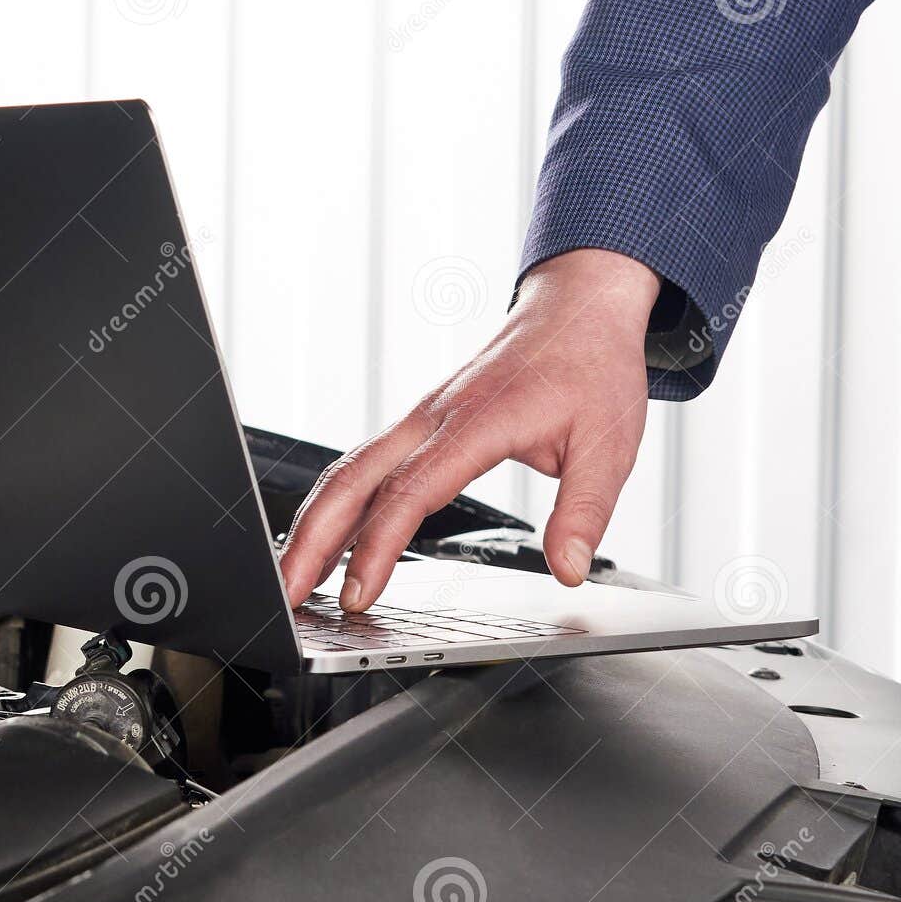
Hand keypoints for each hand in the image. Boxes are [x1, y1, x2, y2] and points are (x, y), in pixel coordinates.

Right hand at [278, 248, 660, 611]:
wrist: (579, 307)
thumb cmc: (592, 367)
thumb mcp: (610, 444)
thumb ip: (585, 512)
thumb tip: (568, 571)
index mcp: (476, 423)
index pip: (408, 491)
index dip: (376, 547)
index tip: (358, 593)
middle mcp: (434, 417)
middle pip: (352, 478)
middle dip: (313, 538)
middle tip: (290, 594)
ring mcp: (421, 418)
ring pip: (348, 470)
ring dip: (314, 522)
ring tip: (292, 576)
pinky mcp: (421, 423)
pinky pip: (365, 463)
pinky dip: (336, 502)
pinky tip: (326, 535)